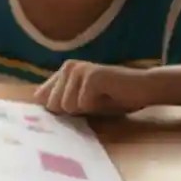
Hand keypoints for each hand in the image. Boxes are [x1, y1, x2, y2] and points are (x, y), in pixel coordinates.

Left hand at [36, 61, 156, 115]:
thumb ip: (61, 104)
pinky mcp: (92, 76)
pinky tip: (109, 96)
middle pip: (54, 106)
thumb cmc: (113, 98)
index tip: (70, 112)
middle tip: (93, 104)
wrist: (143, 89)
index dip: (53, 111)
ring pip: (67, 107)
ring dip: (87, 110)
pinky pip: (83, 105)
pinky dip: (97, 107)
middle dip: (74, 112)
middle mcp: (68, 67)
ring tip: (101, 100)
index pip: (41, 98)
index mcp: (63, 72)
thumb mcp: (82, 103)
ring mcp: (79, 70)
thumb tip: (38, 109)